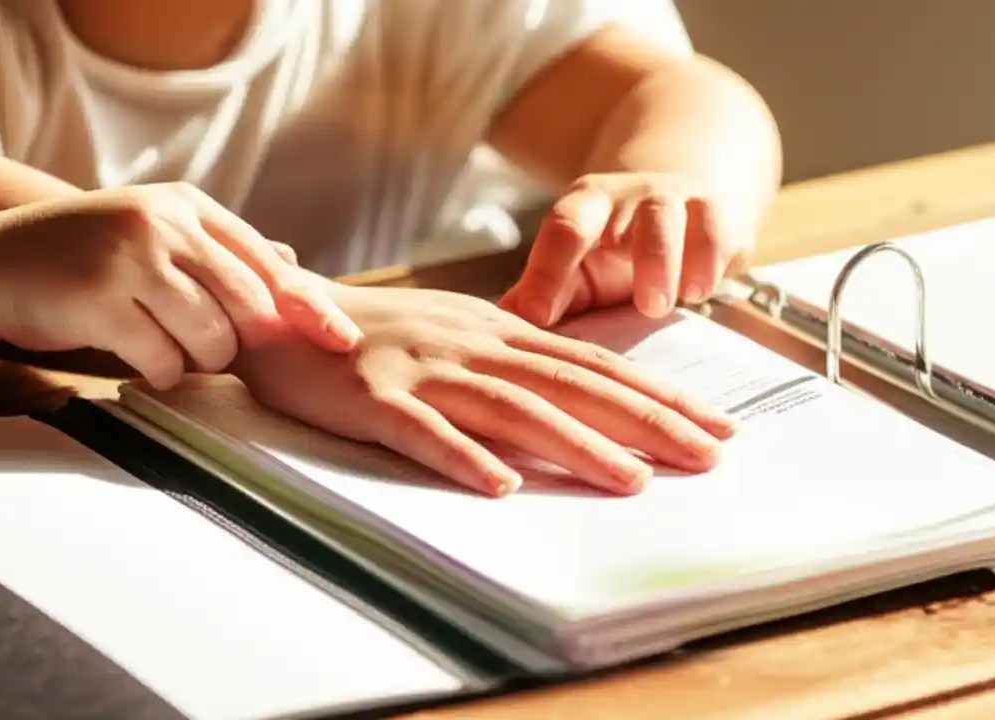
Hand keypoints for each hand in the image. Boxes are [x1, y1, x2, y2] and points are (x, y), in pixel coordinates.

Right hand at [0, 183, 361, 387]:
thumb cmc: (93, 256)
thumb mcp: (159, 234)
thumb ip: (224, 252)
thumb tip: (295, 265)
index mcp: (188, 205)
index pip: (267, 262)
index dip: (308, 306)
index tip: (341, 339)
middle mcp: (164, 223)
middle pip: (248, 307)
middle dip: (239, 341)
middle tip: (207, 342)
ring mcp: (130, 258)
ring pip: (212, 339)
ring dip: (198, 359)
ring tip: (163, 341)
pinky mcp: (99, 300)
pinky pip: (165, 362)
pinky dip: (161, 372)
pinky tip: (138, 355)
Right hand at [233, 285, 736, 496]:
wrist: (280, 315)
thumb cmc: (375, 333)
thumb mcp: (458, 334)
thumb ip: (514, 362)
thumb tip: (583, 400)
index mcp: (498, 330)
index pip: (594, 364)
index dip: (658, 394)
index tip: (714, 425)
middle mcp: (473, 343)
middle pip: (574, 383)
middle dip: (648, 421)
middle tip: (708, 454)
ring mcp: (424, 368)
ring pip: (513, 409)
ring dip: (576, 446)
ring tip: (630, 480)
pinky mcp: (372, 397)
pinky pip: (422, 432)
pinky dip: (462, 457)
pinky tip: (500, 487)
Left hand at [499, 172, 753, 326]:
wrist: (683, 207)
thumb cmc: (618, 253)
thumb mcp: (578, 273)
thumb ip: (540, 298)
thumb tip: (490, 334)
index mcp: (583, 208)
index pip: (561, 231)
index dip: (546, 273)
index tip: (535, 317)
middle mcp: (626, 195)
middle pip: (621, 214)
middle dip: (624, 259)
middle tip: (632, 308)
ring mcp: (674, 199)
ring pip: (668, 218)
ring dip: (665, 263)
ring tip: (660, 307)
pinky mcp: (718, 212)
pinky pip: (717, 230)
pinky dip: (710, 263)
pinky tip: (699, 294)